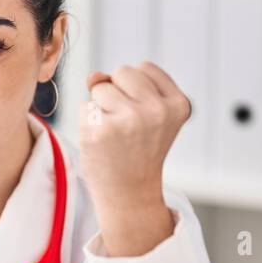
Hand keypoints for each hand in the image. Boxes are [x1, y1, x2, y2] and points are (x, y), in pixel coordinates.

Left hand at [78, 62, 189, 256]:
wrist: (129, 194)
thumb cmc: (136, 150)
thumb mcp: (145, 113)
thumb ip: (123, 85)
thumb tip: (93, 75)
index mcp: (177, 104)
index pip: (145, 68)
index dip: (136, 89)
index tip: (144, 118)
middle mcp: (157, 110)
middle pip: (122, 71)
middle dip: (117, 92)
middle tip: (126, 127)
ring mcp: (128, 119)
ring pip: (100, 86)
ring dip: (100, 106)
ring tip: (113, 134)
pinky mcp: (100, 130)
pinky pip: (84, 107)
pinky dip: (87, 121)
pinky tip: (100, 142)